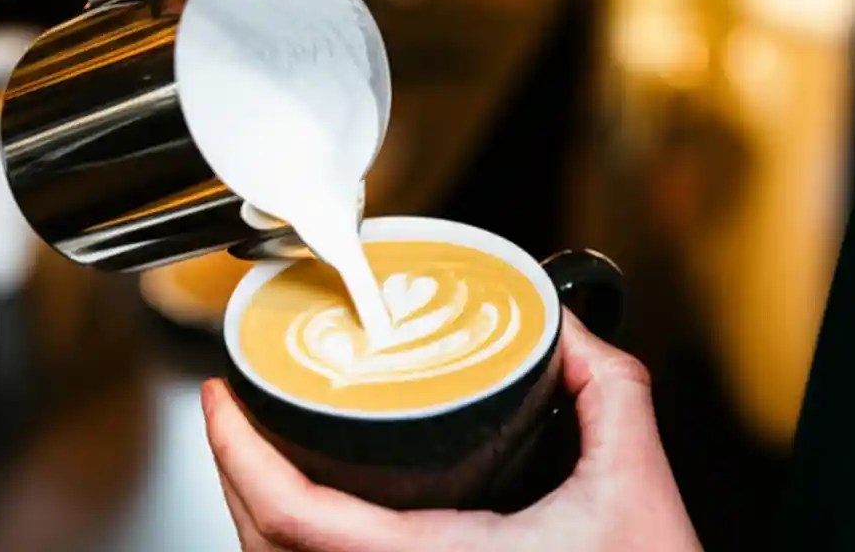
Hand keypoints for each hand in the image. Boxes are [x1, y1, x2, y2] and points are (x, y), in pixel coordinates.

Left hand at [201, 310, 702, 550]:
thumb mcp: (635, 484)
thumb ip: (606, 388)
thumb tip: (566, 325)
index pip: (292, 514)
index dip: (237, 452)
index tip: (219, 396)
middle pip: (262, 545)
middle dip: (232, 472)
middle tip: (231, 407)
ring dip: (252, 509)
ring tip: (254, 447)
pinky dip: (288, 541)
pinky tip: (301, 503)